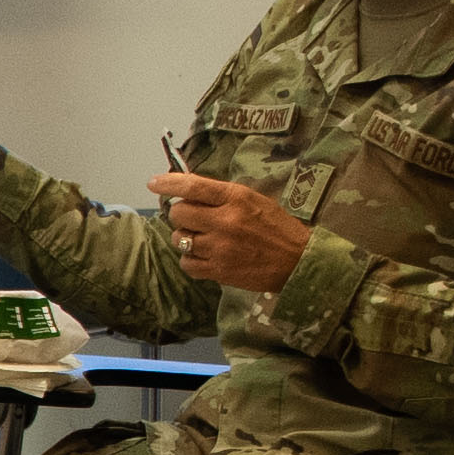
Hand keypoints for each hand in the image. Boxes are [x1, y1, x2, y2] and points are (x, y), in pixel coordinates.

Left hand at [147, 171, 310, 294]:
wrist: (299, 261)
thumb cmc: (277, 228)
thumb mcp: (254, 201)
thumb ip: (222, 196)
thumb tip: (187, 192)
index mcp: (236, 198)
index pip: (193, 186)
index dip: (168, 184)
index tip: (154, 183)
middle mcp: (225, 220)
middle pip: (178, 213)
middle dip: (181, 215)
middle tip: (195, 219)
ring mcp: (220, 247)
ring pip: (180, 239)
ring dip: (186, 238)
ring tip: (204, 238)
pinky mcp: (218, 270)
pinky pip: (187, 263)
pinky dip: (191, 259)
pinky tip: (205, 256)